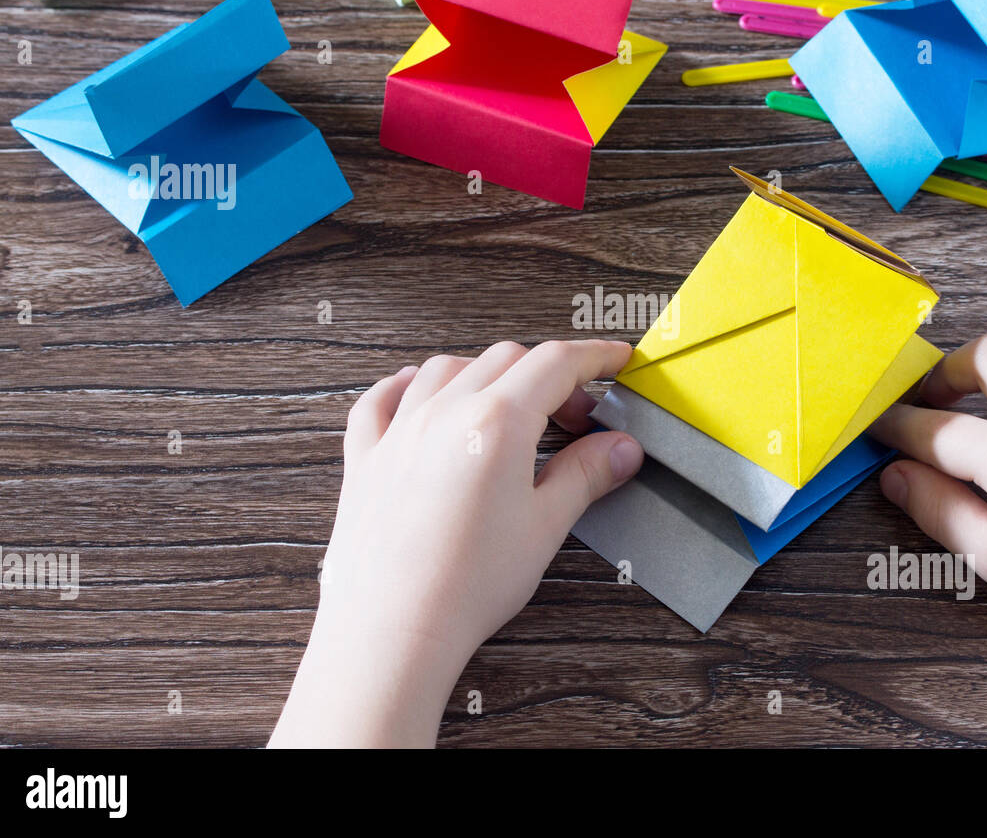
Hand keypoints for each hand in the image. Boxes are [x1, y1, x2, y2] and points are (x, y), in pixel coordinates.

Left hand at [270, 340, 643, 747]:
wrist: (392, 631)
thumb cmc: (466, 585)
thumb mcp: (545, 526)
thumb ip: (585, 475)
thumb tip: (621, 449)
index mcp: (496, 422)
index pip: (556, 364)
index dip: (595, 356)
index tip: (616, 359)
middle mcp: (444, 412)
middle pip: (507, 359)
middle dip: (550, 375)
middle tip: (577, 419)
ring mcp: (399, 431)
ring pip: (446, 368)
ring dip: (486, 373)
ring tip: (510, 408)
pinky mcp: (366, 459)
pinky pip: (380, 400)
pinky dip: (406, 386)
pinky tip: (419, 392)